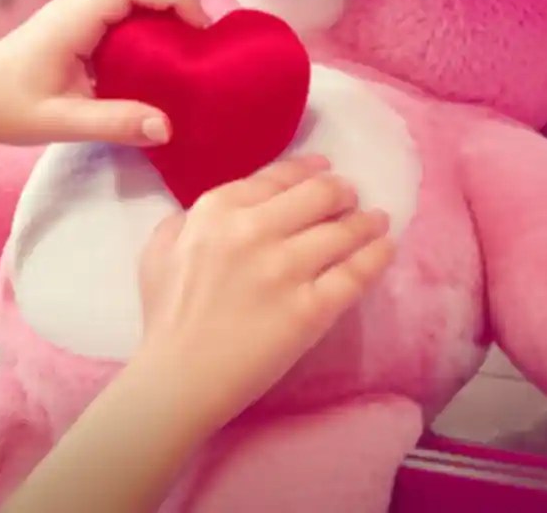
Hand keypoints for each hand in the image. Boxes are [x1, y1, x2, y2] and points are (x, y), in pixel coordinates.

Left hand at [0, 0, 209, 146]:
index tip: (200, 31)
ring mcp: (78, 6)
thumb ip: (113, 124)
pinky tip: (161, 48)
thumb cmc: (8, 110)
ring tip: (187, 41)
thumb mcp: (60, 123)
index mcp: (73, 18)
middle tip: (200, 37)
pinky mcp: (81, 18)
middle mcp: (77, 2)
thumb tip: (167, 127)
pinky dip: (152, 9)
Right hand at [133, 156, 393, 430]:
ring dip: (367, 222)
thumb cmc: (166, 316)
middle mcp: (255, 229)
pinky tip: (385, 248)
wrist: (180, 376)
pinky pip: (356, 273)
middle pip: (319, 195)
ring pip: (344, 231)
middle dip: (342, 192)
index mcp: (217, 210)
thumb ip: (189, 220)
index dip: (309, 170)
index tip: (326, 170)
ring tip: (379, 221)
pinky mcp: (312, 307)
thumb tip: (222, 212)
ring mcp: (286, 268)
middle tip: (353, 198)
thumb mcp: (160, 249)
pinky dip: (377, 256)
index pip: (277, 177)